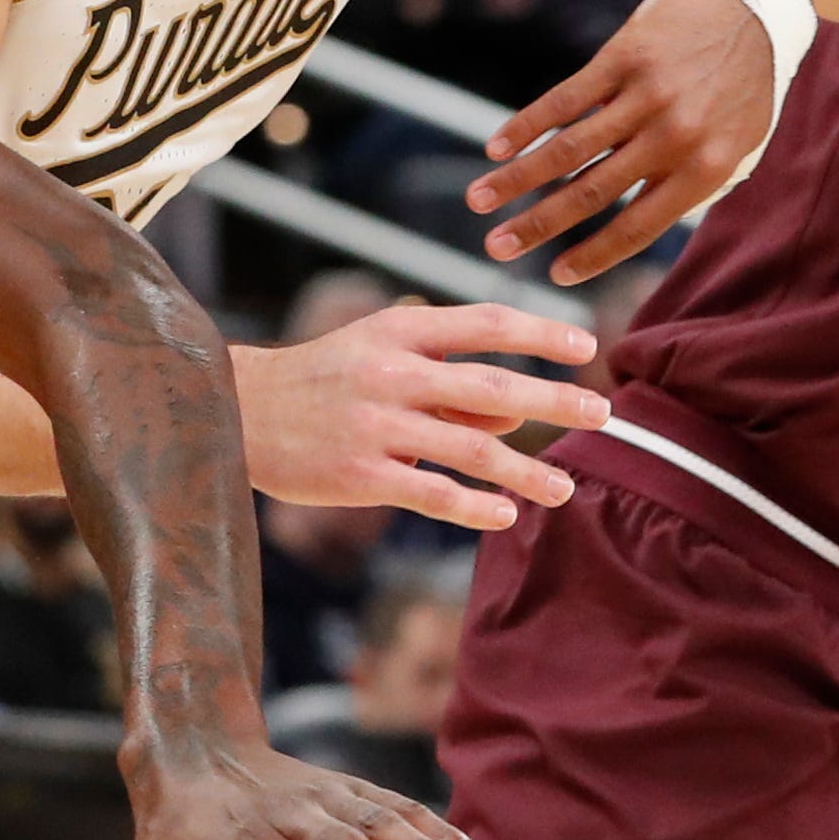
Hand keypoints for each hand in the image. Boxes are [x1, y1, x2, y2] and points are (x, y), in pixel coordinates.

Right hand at [236, 304, 606, 530]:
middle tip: (603, 413)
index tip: (587, 347)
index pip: (486, 323)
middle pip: (491, 384)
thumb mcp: (381, 354)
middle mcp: (392, 373)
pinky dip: (474, 506)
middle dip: (554, 401)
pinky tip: (506, 516)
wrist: (235, 411)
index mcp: (400, 331)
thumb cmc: (324, 379)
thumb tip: (515, 413)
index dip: (541, 333)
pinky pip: (431, 492)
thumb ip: (448, 376)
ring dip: (525, 470)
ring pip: (470, 447)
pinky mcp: (360, 474)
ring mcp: (376, 425)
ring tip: (565, 489)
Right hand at [468, 0, 773, 284]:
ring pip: (569, 149)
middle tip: (495, 249)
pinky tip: (497, 147)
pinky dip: (527, 125)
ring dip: (516, 179)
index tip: (555, 277)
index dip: (593, 256)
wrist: (758, 7)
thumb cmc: (745, 88)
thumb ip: (690, 186)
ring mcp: (647, 95)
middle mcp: (674, 137)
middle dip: (537, 226)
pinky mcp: (624, 56)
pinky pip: (566, 99)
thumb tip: (635, 225)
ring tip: (479, 200)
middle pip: (591, 193)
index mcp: (706, 170)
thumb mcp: (738, 147)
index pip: (638, 227)